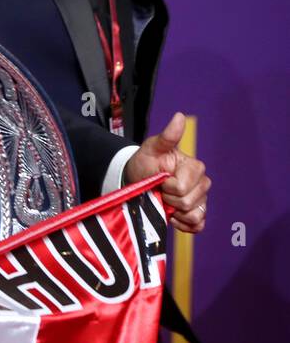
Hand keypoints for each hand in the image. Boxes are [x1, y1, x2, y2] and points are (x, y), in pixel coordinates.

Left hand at [124, 111, 209, 232]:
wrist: (140, 178)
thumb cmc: (147, 162)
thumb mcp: (152, 148)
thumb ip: (167, 136)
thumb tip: (179, 116)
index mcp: (195, 167)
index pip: (181, 187)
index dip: (165, 186)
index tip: (158, 179)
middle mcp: (203, 184)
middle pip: (187, 203)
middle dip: (168, 199)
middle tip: (159, 190)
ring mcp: (202, 200)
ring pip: (193, 215)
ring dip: (174, 211)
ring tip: (164, 200)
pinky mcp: (198, 215)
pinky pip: (197, 226)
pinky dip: (182, 224)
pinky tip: (171, 215)